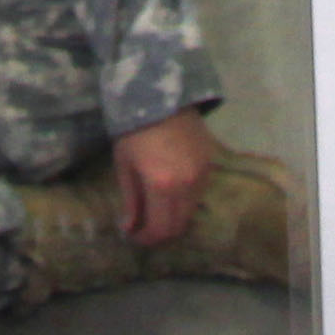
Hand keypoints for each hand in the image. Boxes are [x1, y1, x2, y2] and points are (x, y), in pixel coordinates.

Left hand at [111, 112, 219, 247]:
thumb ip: (131, 200)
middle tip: (144, 229)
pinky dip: (184, 202)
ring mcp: (202, 176)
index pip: (160, 229)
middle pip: (178, 226)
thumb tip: (130, 228)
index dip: (146, 239)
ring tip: (156, 210)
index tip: (134, 236)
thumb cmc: (135, 130)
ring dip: (173, 218)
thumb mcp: (125, 165)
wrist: (161, 95)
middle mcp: (187, 186)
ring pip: (190, 212)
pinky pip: (198, 195)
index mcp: (162, 186)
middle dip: (160, 233)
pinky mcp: (210, 166)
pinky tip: (170, 193)